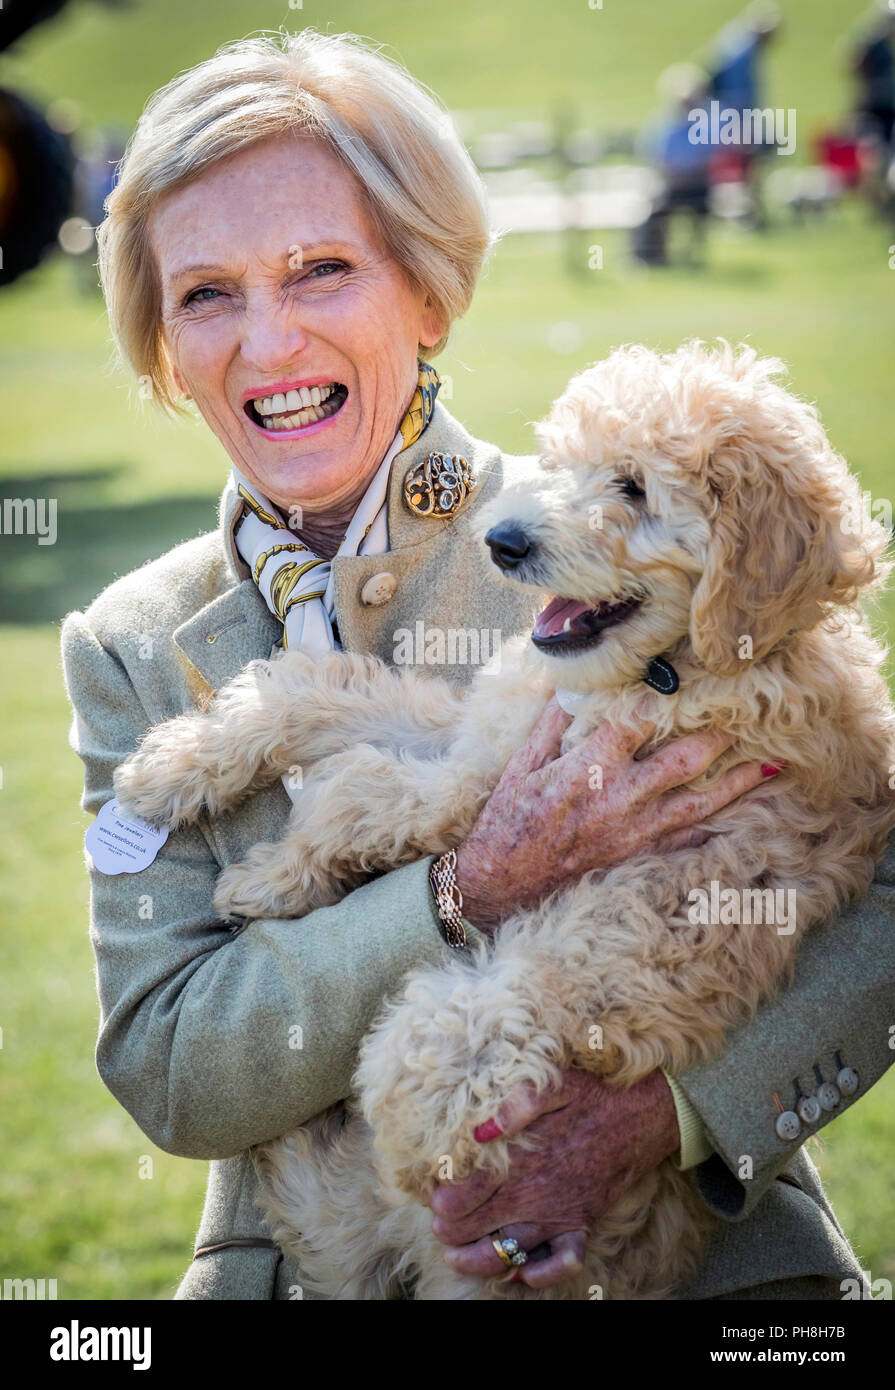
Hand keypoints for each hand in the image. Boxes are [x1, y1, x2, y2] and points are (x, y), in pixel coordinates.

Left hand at [429, 1069, 678, 1289]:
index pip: (467, 1193)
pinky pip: (564, 1261)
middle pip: (480, 1226)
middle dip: (452, 1232)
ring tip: (457, 1258)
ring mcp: (561, 1213)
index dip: (443, 1200)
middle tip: (439, 1226)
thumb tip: (478, 1131)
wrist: (645, 1114)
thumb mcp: (555, 1083)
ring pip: (512, 1252)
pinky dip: (543, 1274)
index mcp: (523, 1160)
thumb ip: (516, 1104)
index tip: (433, 1196)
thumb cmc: (593, 1094)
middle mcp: (538, 1193)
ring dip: (480, 1260)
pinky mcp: (583, 1223)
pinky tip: (522, 1273)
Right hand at [455, 696, 783, 928]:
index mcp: (588, 768)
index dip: (668, 696)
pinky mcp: (638, 857)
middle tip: (751, 708)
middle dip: (720, 732)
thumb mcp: (520, 766)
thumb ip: (550, 724)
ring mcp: (634, 832)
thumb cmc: (507, 823)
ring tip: (772, 762)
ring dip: (738, 781)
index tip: (694, 675)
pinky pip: (688, 842)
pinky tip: (743, 814)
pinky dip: (717, 827)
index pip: (638, 722)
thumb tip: (570, 684)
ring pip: (699, 802)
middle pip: (684, 759)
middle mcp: (619, 799)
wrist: (500, 886)